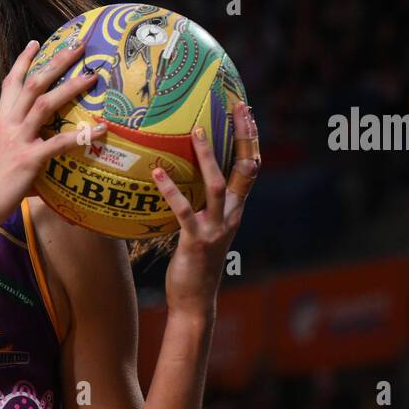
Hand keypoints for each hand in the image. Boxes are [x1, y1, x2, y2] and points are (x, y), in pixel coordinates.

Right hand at [0, 39, 105, 238]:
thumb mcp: (0, 162)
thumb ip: (20, 153)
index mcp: (0, 124)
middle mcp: (8, 126)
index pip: (11, 84)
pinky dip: (82, 135)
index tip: (36, 42)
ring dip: (70, 87)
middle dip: (56, 62)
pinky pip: (59, 143)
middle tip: (78, 46)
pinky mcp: (28, 160)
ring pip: (45, 104)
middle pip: (33, 84)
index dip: (23, 62)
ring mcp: (17, 141)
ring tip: (92, 76)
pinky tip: (102, 130)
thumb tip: (40, 158)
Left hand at [151, 102, 260, 318]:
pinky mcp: (195, 240)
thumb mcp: (205, 230)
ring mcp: (216, 228)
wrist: (195, 301)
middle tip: (237, 108)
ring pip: (216, 185)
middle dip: (243, 137)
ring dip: (208, 156)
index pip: (250, 168)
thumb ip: (202, 206)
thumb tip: (185, 179)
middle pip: (244, 169)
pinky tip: (157, 173)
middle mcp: (231, 216)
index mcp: (235, 211)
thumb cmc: (195, 264)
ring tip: (196, 131)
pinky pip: (183, 210)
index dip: (251, 139)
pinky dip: (171, 190)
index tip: (246, 111)